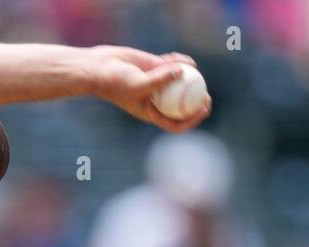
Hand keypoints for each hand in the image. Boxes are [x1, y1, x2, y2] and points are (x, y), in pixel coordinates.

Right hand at [90, 46, 211, 132]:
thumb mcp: (138, 85)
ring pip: (178, 84)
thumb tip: (183, 71)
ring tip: (199, 75)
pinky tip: (188, 61)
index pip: (176, 123)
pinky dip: (180, 63)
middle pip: (182, 105)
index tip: (203, 110)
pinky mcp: (153, 67)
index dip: (192, 120)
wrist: (99, 68)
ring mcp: (156, 84)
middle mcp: (156, 100)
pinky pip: (171, 66)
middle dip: (197, 103)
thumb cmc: (116, 82)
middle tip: (208, 97)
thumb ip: (160, 79)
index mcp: (152, 113)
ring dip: (190, 81)